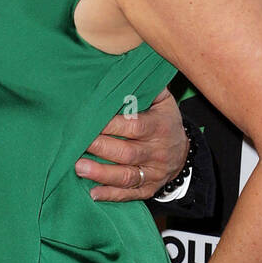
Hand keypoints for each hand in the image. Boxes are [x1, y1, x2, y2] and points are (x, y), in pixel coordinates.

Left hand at [75, 88, 187, 202]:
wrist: (184, 151)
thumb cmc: (163, 120)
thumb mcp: (162, 100)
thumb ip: (145, 87)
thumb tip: (125, 67)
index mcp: (159, 126)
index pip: (135, 126)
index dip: (112, 125)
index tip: (89, 121)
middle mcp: (158, 151)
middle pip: (128, 152)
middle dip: (101, 148)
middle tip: (77, 144)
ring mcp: (154, 173)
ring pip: (128, 176)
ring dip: (102, 174)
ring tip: (79, 168)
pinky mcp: (149, 188)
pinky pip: (131, 194)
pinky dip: (112, 195)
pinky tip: (93, 194)